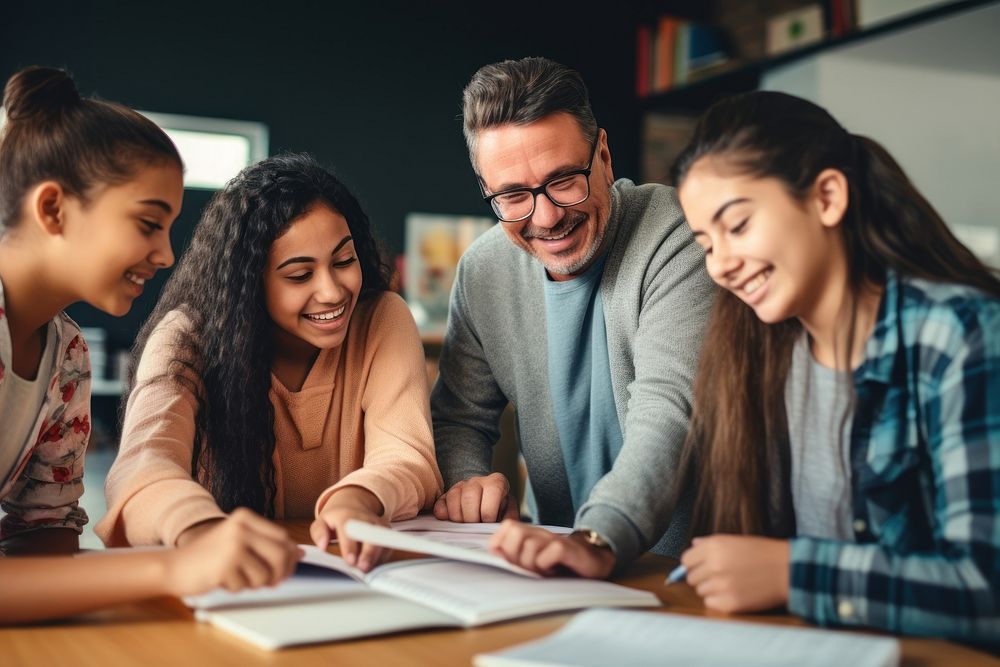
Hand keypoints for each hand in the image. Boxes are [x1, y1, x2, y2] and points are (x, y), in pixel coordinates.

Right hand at [164, 508, 300, 595]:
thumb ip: (266, 545)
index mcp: (245, 518)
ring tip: (239, 578)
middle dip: (280, 573)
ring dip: (255, 584)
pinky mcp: (225, 567)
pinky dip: (238, 588)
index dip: (288, 557)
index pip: (283, 538)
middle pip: (280, 555)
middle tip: (272, 582)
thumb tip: (299, 553)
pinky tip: (223, 580)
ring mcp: (233, 546)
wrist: (174, 567)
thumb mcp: (238, 542)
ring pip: (265, 575)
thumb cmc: (208, 557)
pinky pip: (246, 586)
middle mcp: (241, 528)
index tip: (284, 569)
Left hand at [310, 487, 388, 571]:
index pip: (349, 531)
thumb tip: (322, 545)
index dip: (350, 546)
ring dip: (375, 558)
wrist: (353, 505)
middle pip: (370, 536)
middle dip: (368, 553)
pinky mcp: (387, 530)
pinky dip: (381, 557)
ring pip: (382, 541)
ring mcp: (377, 523)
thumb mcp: (322, 521)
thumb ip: (318, 532)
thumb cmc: (336, 518)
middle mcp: (365, 518)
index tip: (350, 560)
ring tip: (367, 570)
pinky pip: (388, 545)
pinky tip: (372, 565)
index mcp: (347, 516)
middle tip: (363, 568)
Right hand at [433, 473, 518, 522]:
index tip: (487, 522)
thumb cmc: (499, 511)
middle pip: (470, 496)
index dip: (489, 511)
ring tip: (465, 525)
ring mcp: (461, 486)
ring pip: (453, 497)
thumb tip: (501, 529)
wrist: (485, 503)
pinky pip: (440, 504)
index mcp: (497, 482)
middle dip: (472, 517)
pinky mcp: (446, 494)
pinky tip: (452, 521)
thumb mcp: (509, 513)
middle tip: (475, 526)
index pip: (493, 490)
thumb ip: (509, 519)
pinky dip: (443, 515)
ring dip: (458, 518)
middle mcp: (478, 480)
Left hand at [488, 520, 615, 577]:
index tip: (511, 560)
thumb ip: (514, 555)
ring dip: (533, 565)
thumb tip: (495, 553)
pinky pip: (546, 556)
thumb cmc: (560, 564)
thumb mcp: (534, 560)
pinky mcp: (566, 549)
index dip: (502, 544)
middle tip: (529, 568)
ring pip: (529, 547)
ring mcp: (553, 539)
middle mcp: (540, 533)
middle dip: (517, 556)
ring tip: (543, 571)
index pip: (506, 528)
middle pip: (515, 535)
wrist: (594, 559)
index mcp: (530, 533)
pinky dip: (546, 567)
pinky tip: (553, 570)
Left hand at [681, 535, 789, 612]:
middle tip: (720, 575)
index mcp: (714, 547)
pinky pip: (710, 603)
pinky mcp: (729, 603)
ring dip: (711, 589)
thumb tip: (693, 545)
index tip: (702, 566)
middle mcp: (714, 565)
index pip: (686, 560)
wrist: (788, 570)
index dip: (694, 564)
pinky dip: (719, 601)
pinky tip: (733, 593)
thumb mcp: (735, 540)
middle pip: (691, 578)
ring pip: (701, 591)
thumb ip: (710, 543)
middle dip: (702, 577)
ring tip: (730, 583)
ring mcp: (721, 585)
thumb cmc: (763, 553)